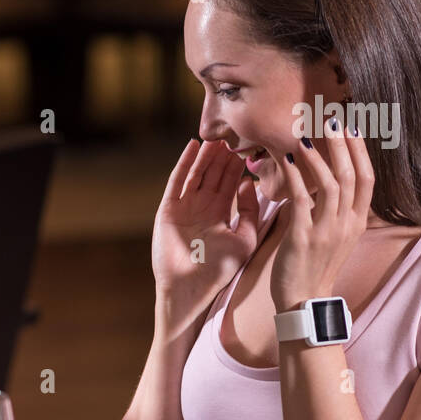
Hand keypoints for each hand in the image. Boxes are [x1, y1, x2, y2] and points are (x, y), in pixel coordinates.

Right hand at [152, 138, 259, 320]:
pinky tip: (193, 146)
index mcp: (220, 214)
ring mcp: (184, 207)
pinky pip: (177, 181)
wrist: (192, 289)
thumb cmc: (219, 270)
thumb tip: (249, 182)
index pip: (231, 182)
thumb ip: (250, 211)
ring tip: (218, 134)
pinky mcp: (168, 209)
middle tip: (235, 131)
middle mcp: (202, 207)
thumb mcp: (244, 238)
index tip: (252, 143)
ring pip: (197, 173)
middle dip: (224, 153)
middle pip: (213, 173)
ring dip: (206, 154)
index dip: (240, 163)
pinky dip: (185, 163)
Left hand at [270, 118, 373, 310]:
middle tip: (330, 119)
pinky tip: (285, 161)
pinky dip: (294, 178)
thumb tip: (326, 180)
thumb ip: (335, 209)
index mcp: (356, 222)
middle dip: (342, 145)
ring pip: (331, 185)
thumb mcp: (335, 235)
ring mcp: (327, 231)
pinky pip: (302, 201)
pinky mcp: (303, 238)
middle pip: (352, 176)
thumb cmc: (314, 265)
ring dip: (318, 158)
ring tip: (305, 136)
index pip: (367, 179)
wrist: (303, 300)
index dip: (361, 151)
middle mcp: (346, 224)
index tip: (351, 127)